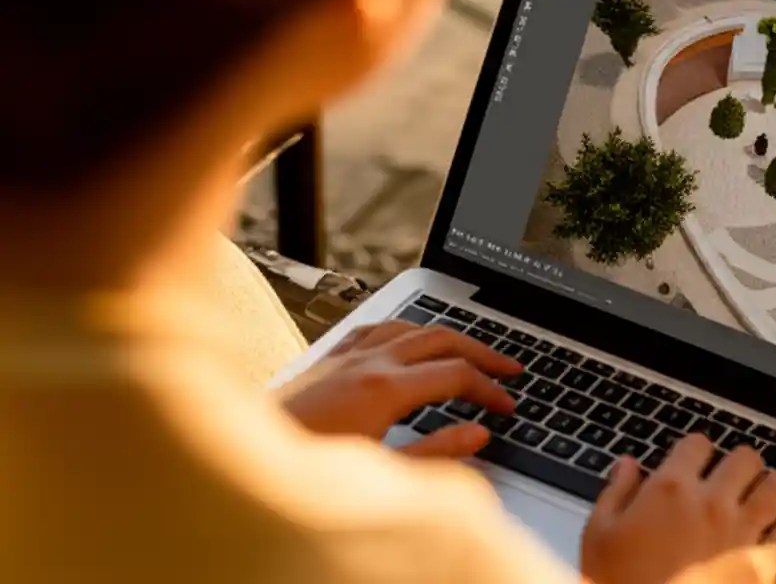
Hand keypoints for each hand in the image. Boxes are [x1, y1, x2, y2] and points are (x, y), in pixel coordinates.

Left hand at [279, 321, 522, 457]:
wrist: (243, 455)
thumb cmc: (304, 469)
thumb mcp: (380, 472)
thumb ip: (435, 453)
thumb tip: (477, 434)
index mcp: (385, 389)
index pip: (456, 376)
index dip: (489, 389)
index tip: (507, 404)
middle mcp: (367, 361)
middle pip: (442, 338)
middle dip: (482, 351)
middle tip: (509, 366)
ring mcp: (345, 355)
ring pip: (410, 325)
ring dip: (446, 334)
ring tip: (469, 349)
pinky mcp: (326, 357)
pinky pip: (375, 326)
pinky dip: (403, 329)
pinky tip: (408, 337)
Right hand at [581, 434, 775, 583]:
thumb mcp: (599, 536)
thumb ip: (616, 493)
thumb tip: (628, 465)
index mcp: (670, 490)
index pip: (697, 444)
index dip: (695, 450)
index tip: (693, 460)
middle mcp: (711, 505)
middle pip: (745, 459)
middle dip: (739, 464)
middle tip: (732, 475)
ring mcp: (741, 535)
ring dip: (767, 488)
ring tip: (759, 495)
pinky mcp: (761, 568)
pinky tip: (766, 536)